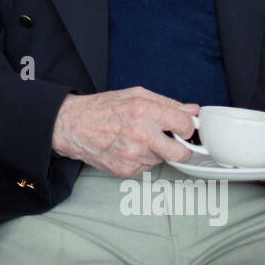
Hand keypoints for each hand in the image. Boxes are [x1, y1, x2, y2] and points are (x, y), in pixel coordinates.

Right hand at [51, 88, 199, 177]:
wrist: (73, 126)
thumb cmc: (102, 109)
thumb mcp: (136, 95)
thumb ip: (167, 103)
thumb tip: (192, 110)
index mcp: (144, 111)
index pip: (184, 125)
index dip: (188, 127)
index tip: (184, 128)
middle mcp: (140, 135)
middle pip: (180, 153)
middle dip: (181, 148)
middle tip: (174, 142)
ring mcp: (133, 155)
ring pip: (162, 159)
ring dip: (156, 151)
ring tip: (137, 139)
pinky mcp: (126, 170)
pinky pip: (146, 167)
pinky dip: (142, 159)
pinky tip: (128, 148)